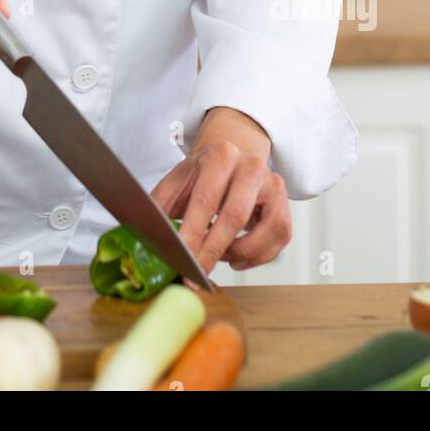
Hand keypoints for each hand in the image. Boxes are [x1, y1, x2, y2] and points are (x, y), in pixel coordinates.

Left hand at [150, 108, 290, 274]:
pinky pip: (280, 237)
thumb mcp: (177, 181)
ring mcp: (272, 183)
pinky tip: (237, 258)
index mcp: (219, 156)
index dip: (193, 235)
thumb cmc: (201, 175)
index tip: (182, 260)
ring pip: (267, 228)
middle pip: (235, 215)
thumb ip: (160, 206)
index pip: (205, 201)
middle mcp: (250, 166)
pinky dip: (260, 255)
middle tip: (197, 274)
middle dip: (213, 250)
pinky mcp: (285, 202)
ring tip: (220, 258)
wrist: (230, 156)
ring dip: (241, 252)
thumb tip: (144, 235)